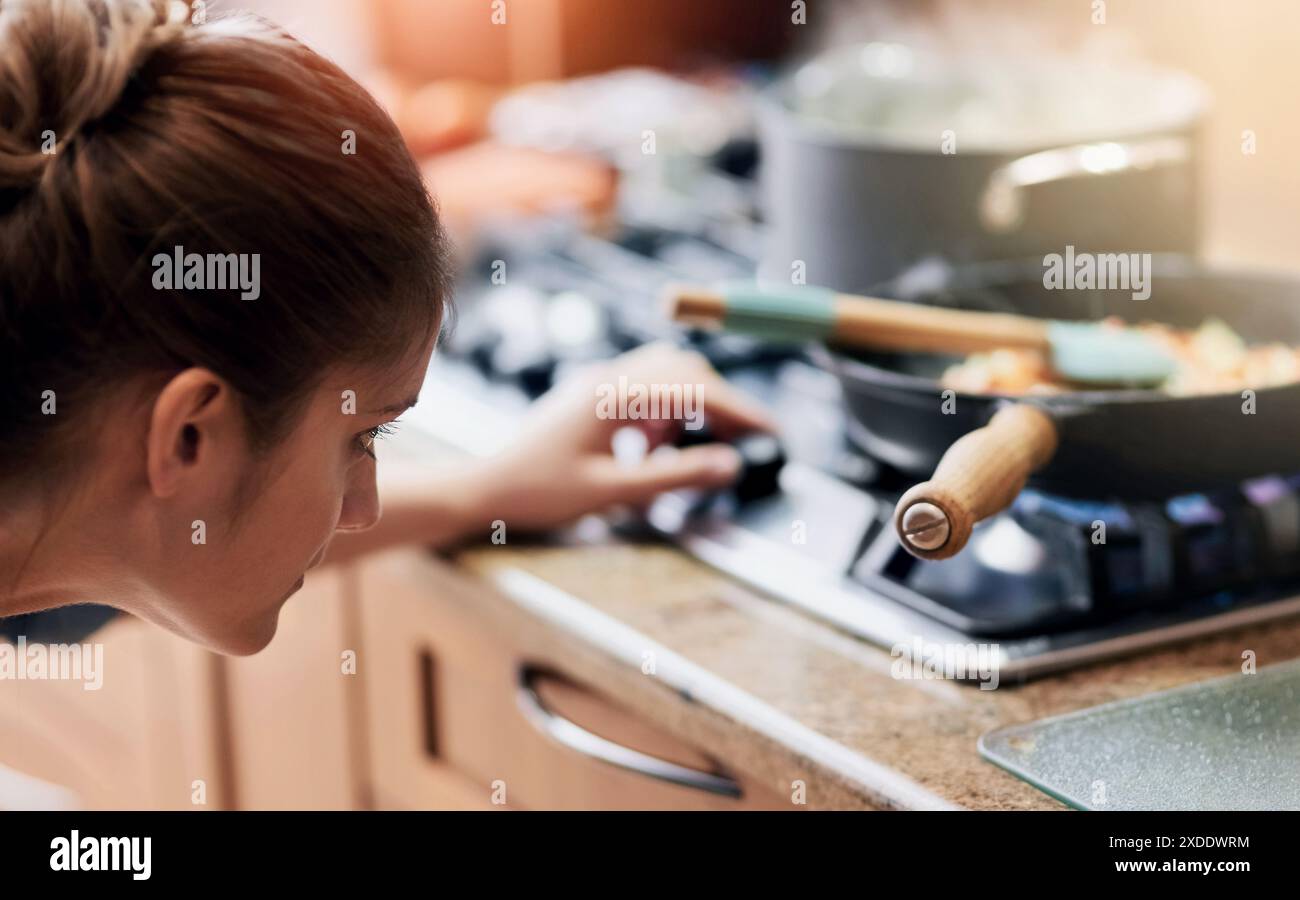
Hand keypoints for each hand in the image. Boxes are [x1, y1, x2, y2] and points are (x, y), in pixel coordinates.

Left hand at [472, 342, 776, 530]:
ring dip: (693, 404)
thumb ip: (674, 476)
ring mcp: (597, 384)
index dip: (739, 409)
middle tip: (746, 440)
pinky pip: (642, 391)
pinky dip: (666, 412)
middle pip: (684, 370)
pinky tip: (660, 447)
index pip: (695, 388)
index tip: (770, 431)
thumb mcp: (613, 491)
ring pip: (665, 376)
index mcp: (614, 395)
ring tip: (705, 446)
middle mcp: (608, 379)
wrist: (485, 488)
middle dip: (722, 402)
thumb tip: (731, 465)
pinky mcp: (591, 397)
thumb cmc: (539, 492)